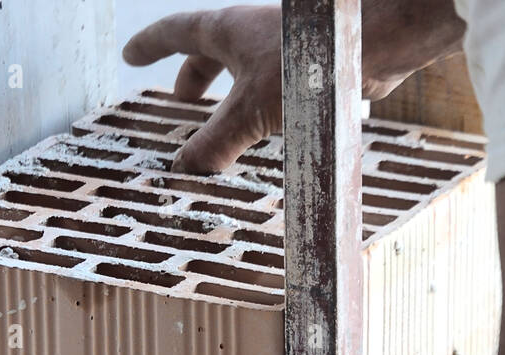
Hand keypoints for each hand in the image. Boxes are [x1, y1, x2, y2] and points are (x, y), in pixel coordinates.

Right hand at [122, 3, 465, 173]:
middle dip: (193, 80)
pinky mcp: (313, 74)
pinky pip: (276, 95)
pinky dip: (263, 115)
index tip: (130, 56)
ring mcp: (285, 54)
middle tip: (180, 104)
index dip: (151, 46)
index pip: (176, 33)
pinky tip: (270, 140)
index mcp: (228, 32)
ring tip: (224, 133)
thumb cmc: (307, 65)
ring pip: (247, 76)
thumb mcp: (248, 111)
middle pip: (212, 55)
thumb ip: (213, 144)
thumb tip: (183, 173)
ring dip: (231, 101)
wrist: (374, 46)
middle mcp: (254, 36)